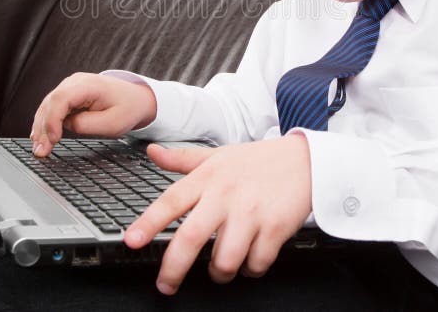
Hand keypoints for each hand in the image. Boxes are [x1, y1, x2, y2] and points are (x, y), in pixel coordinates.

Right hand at [29, 72, 156, 155]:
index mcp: (89, 85)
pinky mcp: (69, 94)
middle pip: (51, 102)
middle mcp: (76, 81)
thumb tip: (65, 125)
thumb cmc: (127, 109)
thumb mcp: (112, 123)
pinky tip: (39, 138)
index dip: (52, 120)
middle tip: (41, 152)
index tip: (54, 140)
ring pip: (47, 105)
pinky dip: (45, 123)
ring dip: (41, 127)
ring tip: (39, 149)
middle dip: (43, 128)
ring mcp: (70, 86)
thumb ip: (86, 125)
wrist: (136, 98)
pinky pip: (52, 107)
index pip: (61, 99)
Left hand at [123, 134, 311, 295]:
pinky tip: (250, 260)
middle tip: (166, 285)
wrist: (306, 160)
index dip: (148, 223)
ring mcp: (251, 212)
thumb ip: (182, 159)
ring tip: (221, 268)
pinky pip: (255, 265)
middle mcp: (226, 194)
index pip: (171, 201)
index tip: (131, 242)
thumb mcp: (218, 156)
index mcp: (208, 177)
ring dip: (220, 273)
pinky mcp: (275, 228)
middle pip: (191, 239)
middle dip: (173, 269)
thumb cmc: (258, 161)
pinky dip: (250, 270)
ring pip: (224, 261)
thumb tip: (152, 152)